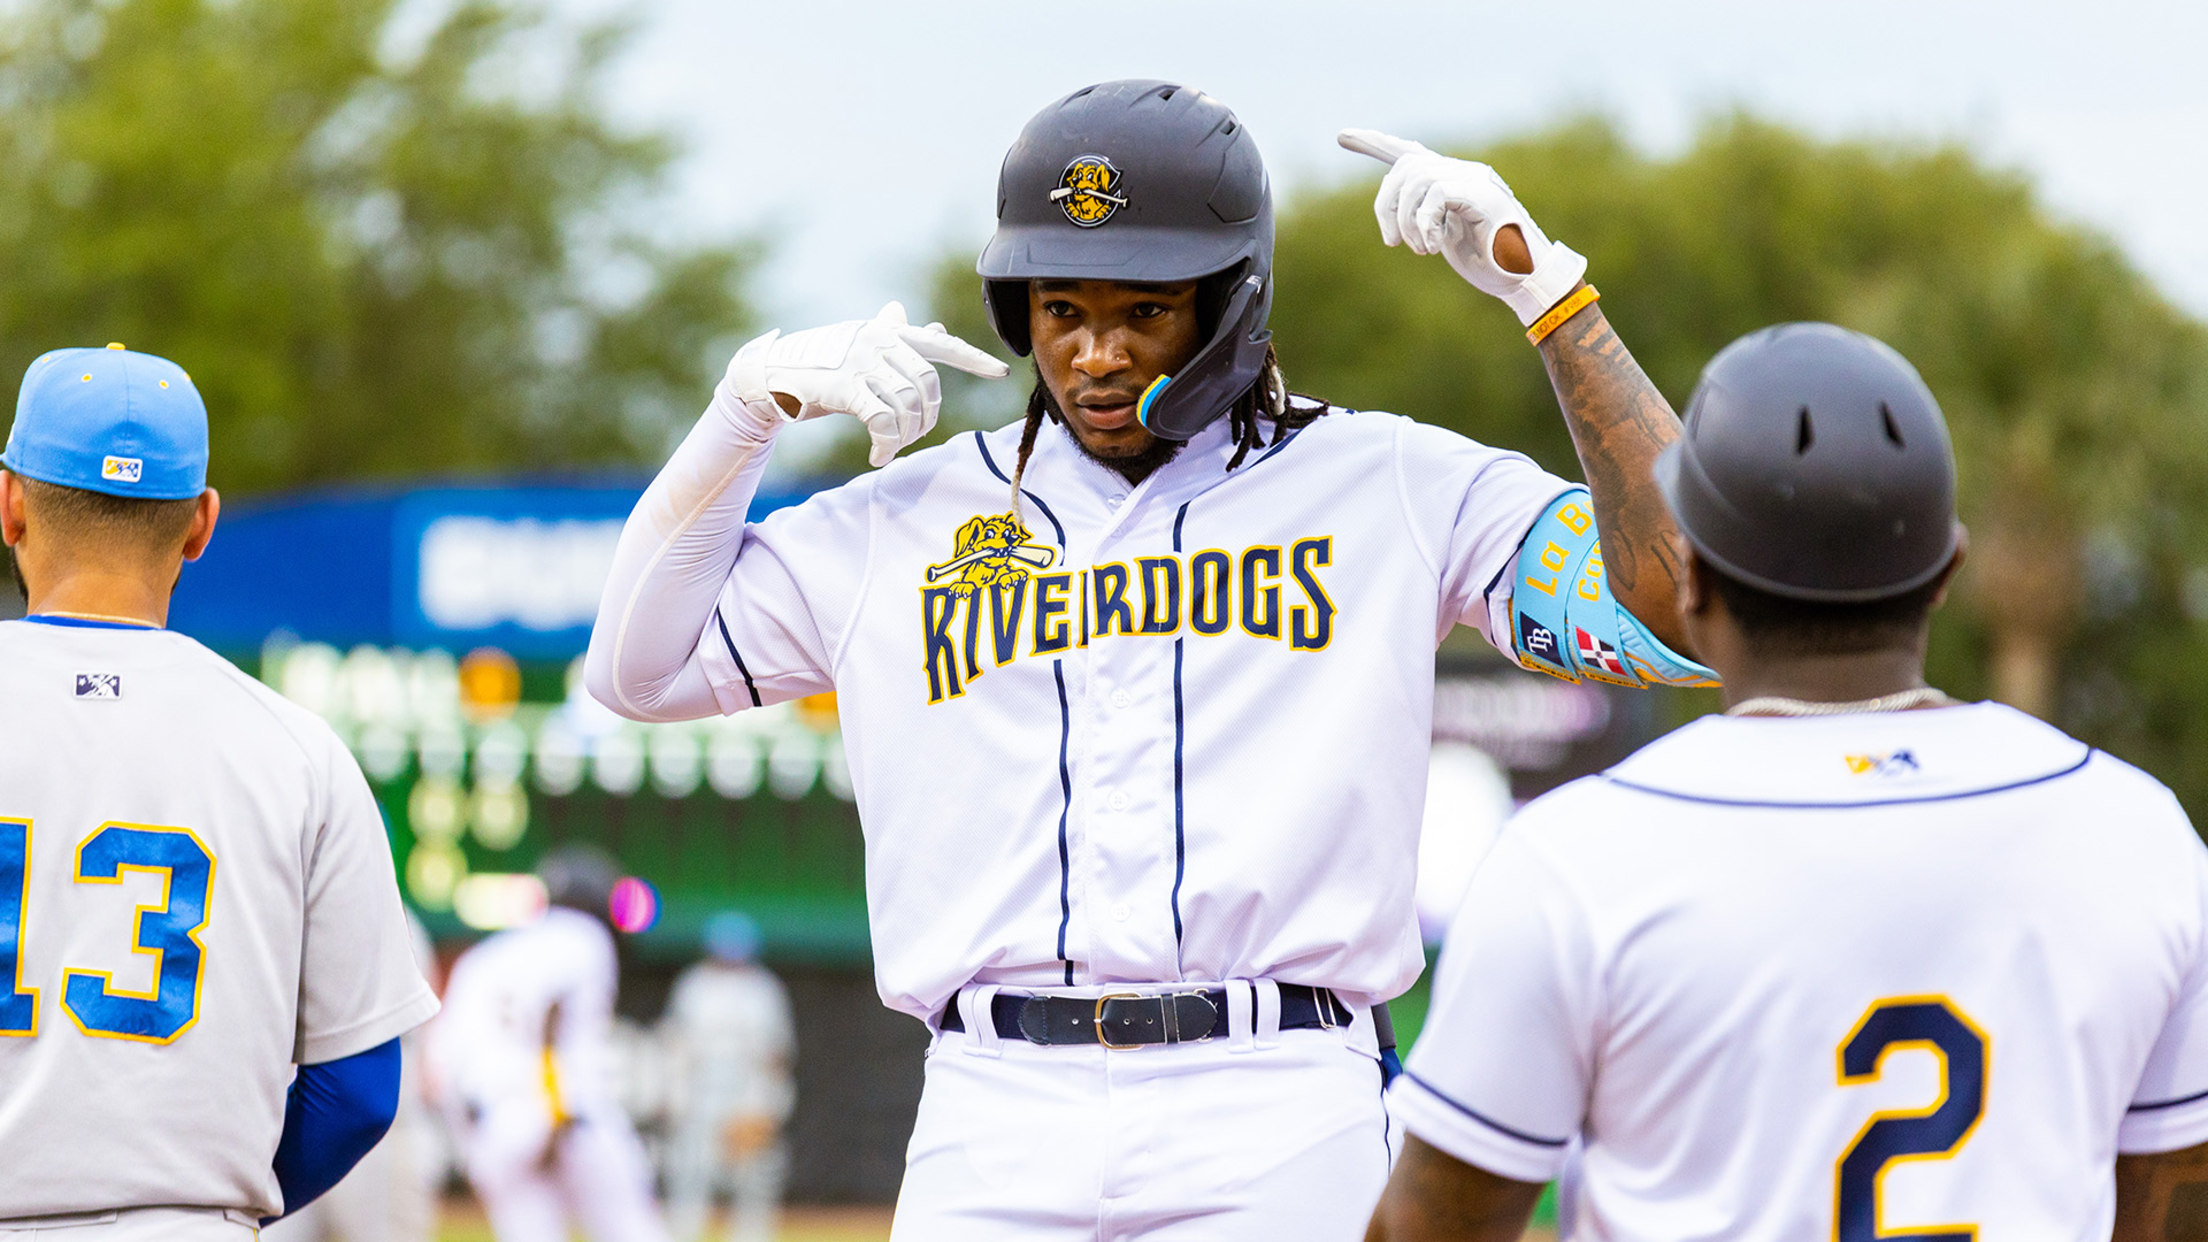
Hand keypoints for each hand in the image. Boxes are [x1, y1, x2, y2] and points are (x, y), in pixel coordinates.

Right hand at [722, 301, 1008, 466]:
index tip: (1000, 373)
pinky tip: (877, 457)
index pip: (940, 344)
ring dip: (905, 436)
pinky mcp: (845, 386)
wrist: (771, 374)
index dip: (972, 359)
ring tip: (890, 448)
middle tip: (913, 436)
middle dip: (928, 417)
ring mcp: (862, 361)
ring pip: (908, 405)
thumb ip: (896, 338)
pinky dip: (886, 445)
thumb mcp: (861, 346)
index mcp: (888, 332)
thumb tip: (931, 326)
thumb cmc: (820, 363)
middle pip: (928, 384)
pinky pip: (883, 421)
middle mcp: (878, 340)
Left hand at [1337, 129, 1587, 326]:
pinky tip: (1433, 246)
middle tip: (1393, 242)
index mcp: (1451, 181)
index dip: (1375, 143)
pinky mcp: (1480, 193)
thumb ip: (1427, 218)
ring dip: (1406, 219)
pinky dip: (1425, 223)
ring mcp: (1473, 179)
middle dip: (1385, 205)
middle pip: (1404, 166)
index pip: (1408, 152)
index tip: (1342, 136)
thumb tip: (1397, 221)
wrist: (1526, 278)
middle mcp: (1462, 172)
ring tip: (1419, 249)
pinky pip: (1435, 193)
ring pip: (1415, 178)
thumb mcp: (1447, 237)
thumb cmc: (1490, 262)